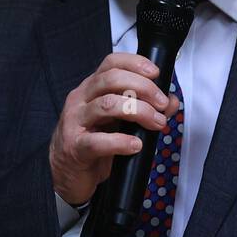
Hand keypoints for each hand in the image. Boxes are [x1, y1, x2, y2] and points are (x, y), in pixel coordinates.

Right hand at [48, 53, 180, 207]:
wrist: (66, 174)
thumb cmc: (92, 143)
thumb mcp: (120, 122)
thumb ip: (145, 108)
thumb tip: (171, 101)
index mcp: (91, 88)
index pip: (111, 62)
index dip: (135, 63)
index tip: (156, 73)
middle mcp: (80, 100)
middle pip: (111, 79)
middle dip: (143, 88)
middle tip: (161, 104)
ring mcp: (75, 122)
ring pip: (107, 104)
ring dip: (138, 112)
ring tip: (156, 123)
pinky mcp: (75, 147)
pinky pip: (98, 141)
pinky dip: (121, 142)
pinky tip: (136, 145)